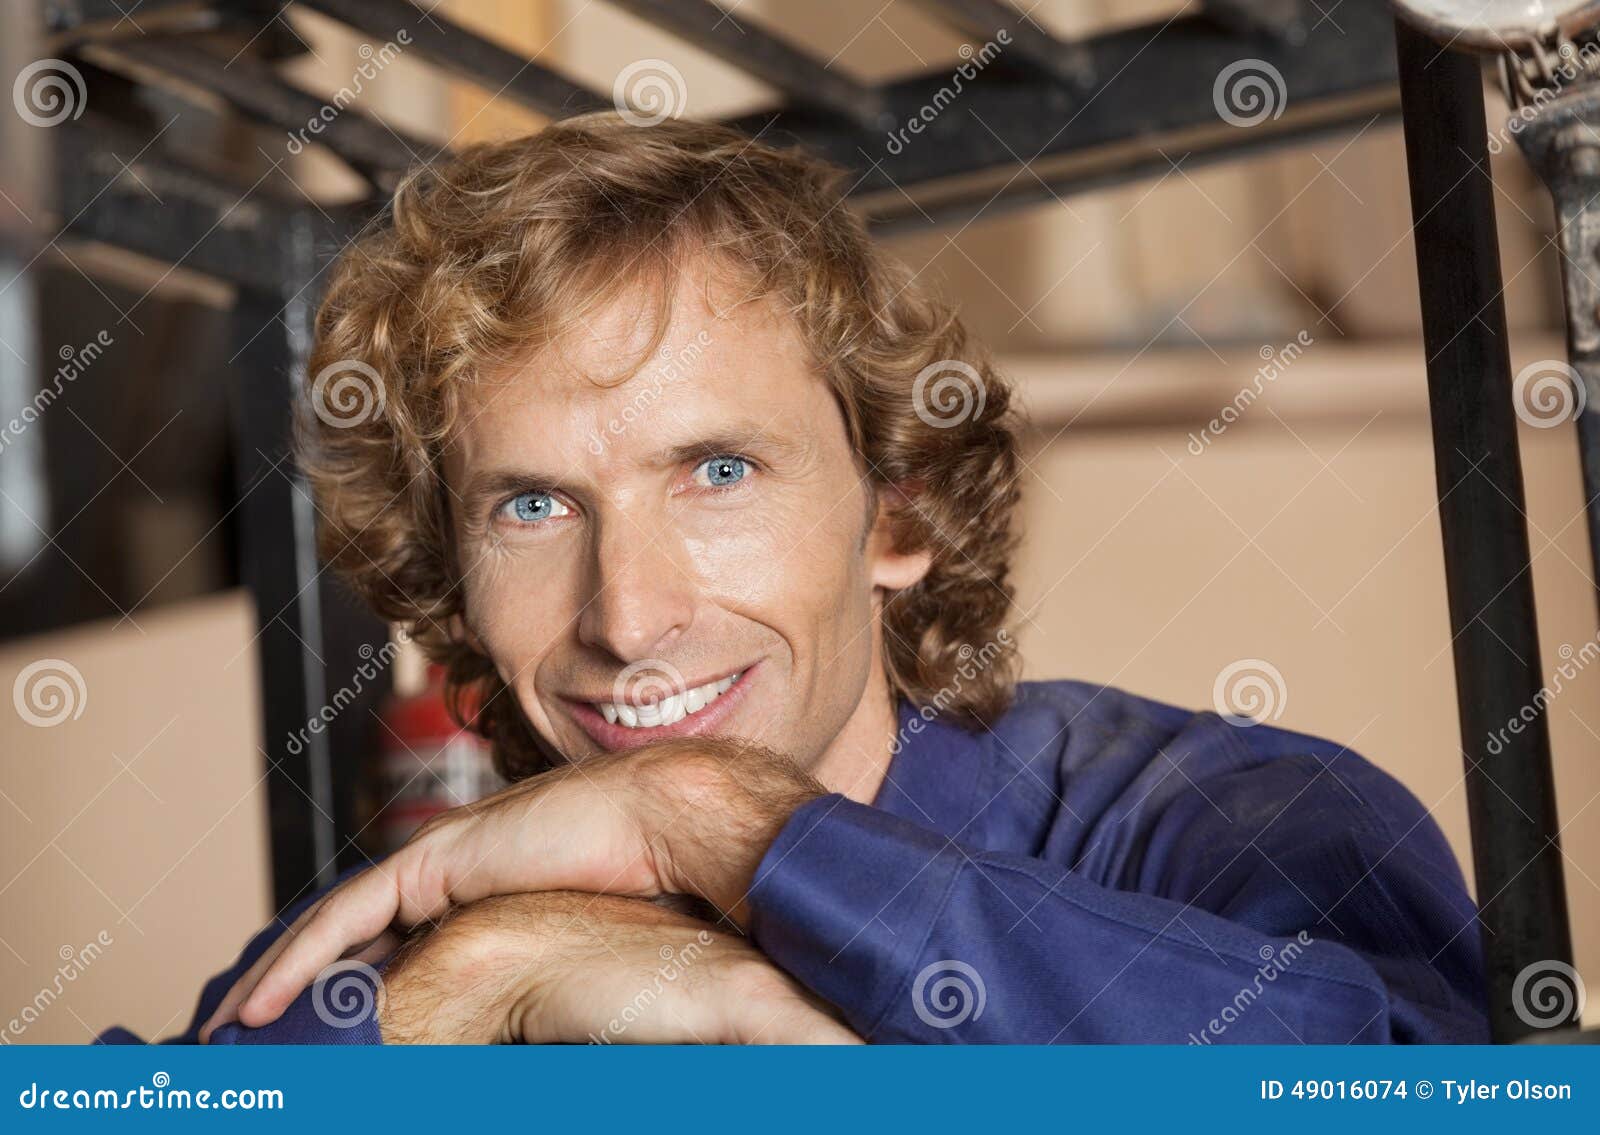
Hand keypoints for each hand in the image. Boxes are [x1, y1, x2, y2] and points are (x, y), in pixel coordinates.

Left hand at [201, 738, 823, 1037]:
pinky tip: (261, 1005)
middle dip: (295, 982)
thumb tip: (552, 1040)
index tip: (321, 1032)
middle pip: (349, 935)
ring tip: (233, 1029)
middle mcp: (445, 868)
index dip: (347, 983)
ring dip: (275, 977)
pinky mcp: (430, 861)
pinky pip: (343, 919)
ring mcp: (434, 859)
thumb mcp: (576, 941)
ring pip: (329, 927)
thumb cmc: (645, 879)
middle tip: (251, 1033)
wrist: (662, 819)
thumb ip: (544, 970)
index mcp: (477, 888)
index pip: (392, 941)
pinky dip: (297, 962)